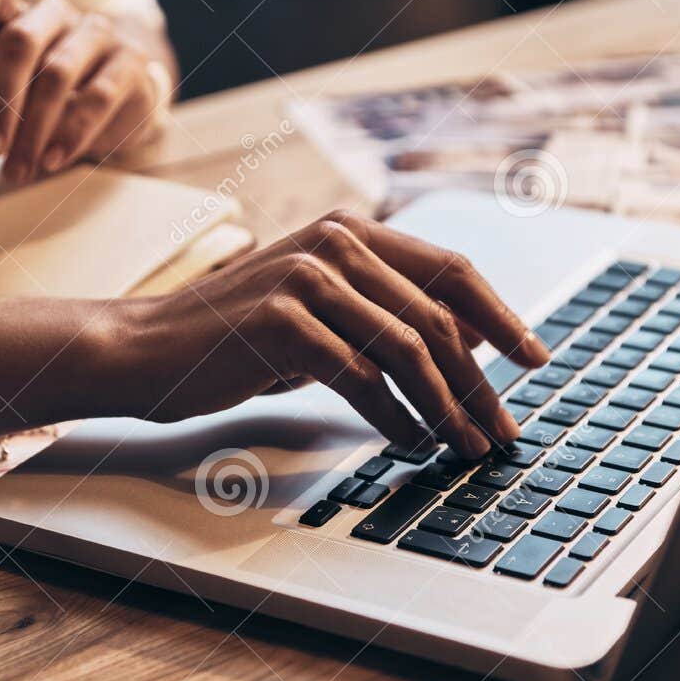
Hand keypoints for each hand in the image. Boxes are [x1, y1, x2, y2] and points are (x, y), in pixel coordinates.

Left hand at [0, 0, 171, 181]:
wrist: (122, 98)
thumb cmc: (54, 91)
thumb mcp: (11, 84)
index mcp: (17, 10)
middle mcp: (56, 12)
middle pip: (21, 39)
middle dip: (0, 99)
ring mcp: (97, 32)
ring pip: (58, 73)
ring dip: (33, 128)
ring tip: (18, 167)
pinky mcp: (131, 61)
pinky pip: (99, 96)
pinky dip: (72, 133)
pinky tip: (54, 158)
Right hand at [102, 211, 549, 457]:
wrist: (143, 348)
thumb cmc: (235, 337)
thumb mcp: (320, 311)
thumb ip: (386, 311)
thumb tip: (472, 336)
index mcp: (351, 231)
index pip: (451, 269)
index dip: (502, 315)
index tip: (535, 357)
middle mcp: (335, 242)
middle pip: (438, 316)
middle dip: (480, 381)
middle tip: (500, 430)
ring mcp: (308, 278)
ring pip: (408, 349)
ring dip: (446, 408)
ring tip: (463, 449)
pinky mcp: (283, 322)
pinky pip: (362, 377)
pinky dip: (395, 418)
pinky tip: (410, 444)